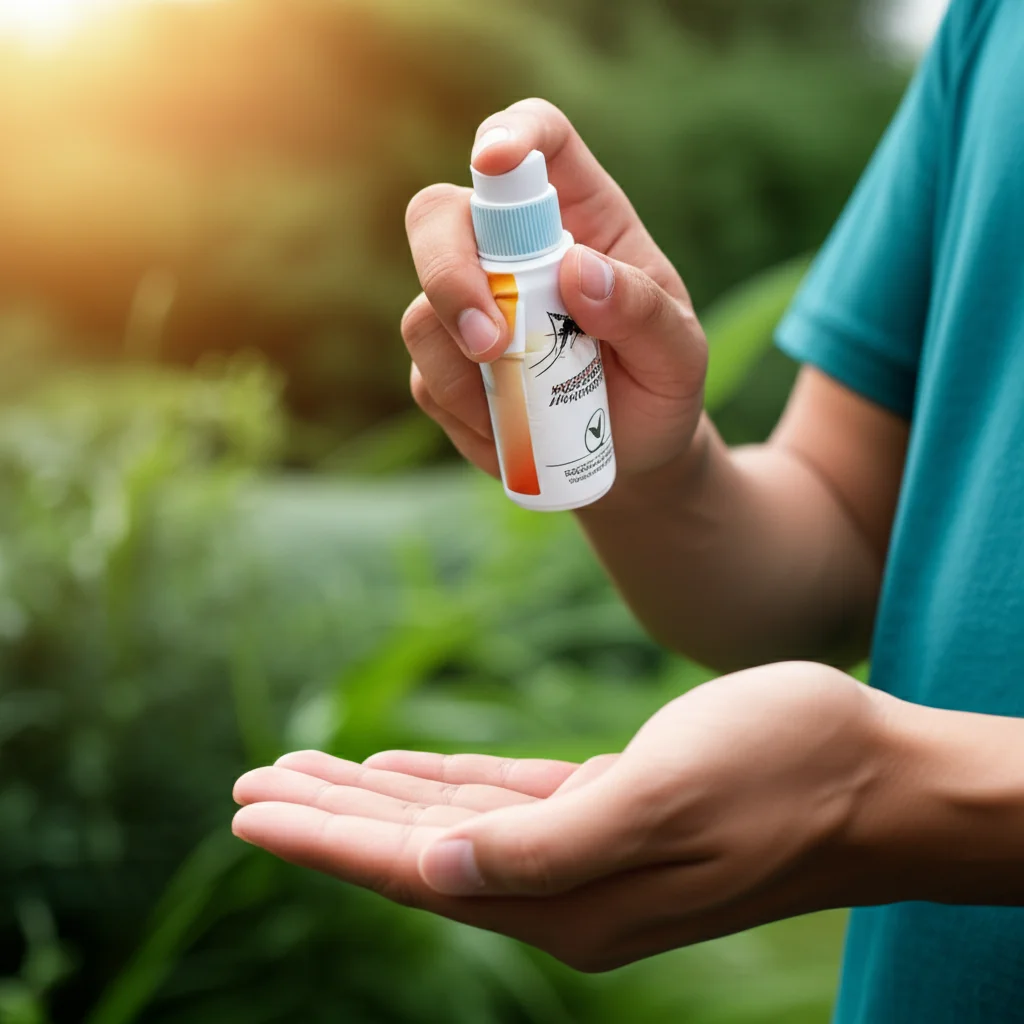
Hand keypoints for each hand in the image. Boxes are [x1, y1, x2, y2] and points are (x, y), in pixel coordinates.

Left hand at [232, 663, 897, 971]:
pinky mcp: (611, 807)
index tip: (252, 811)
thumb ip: (542, 850)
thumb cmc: (781, 775)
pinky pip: (503, 799)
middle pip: (415, 847)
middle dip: (329, 816)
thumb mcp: (660, 802)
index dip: (325, 838)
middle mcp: (566, 886)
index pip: (411, 869)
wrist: (874, 774)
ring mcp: (587, 848)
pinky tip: (404, 773)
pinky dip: (446, 783)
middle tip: (253, 787)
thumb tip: (431, 876)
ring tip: (305, 774)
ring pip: (451, 821)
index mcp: (567, 898)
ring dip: (375, 796)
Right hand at [402, 98, 707, 497]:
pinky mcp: (448, 369)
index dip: (513, 134)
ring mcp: (472, 310)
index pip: (541, 141)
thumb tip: (576, 270)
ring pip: (422, 310)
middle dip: (448, 270)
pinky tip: (512, 430)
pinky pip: (427, 380)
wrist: (633, 456)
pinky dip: (467, 413)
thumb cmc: (660, 386)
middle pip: (440, 215)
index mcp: (581, 217)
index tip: (495, 161)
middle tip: (490, 340)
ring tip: (528, 408)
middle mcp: (511, 252)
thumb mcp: (678, 353)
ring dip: (462, 364)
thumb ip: (641, 310)